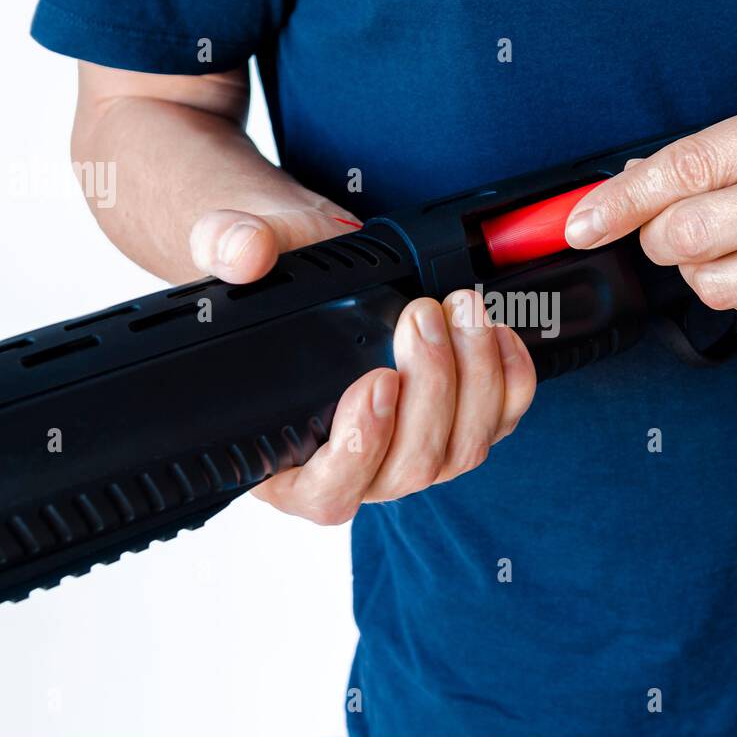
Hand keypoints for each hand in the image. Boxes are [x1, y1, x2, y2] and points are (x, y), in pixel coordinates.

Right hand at [189, 204, 536, 524]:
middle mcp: (357, 470)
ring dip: (474, 377)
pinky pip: (501, 422)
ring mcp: (415, 451)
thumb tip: (244, 255)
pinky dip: (510, 379)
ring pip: (463, 449)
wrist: (320, 262)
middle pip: (410, 468)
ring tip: (461, 306)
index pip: (328, 491)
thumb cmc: (276, 276)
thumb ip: (226, 244)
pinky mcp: (462, 423)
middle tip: (422, 315)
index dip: (359, 448)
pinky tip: (494, 331)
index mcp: (285, 459)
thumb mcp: (235, 247)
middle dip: (430, 388)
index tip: (377, 380)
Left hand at [564, 65, 736, 317]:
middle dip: (657, 236)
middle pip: (685, 239)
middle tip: (671, 223)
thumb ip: (732, 145)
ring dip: (701, 267)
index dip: (617, 203)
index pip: (683, 170)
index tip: (577, 222)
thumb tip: (648, 179)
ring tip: (735, 238)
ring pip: (715, 285)